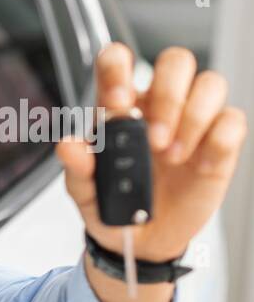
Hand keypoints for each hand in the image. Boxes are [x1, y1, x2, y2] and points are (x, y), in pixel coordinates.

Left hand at [55, 43, 246, 261]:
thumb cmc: (113, 206)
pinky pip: (232, 119)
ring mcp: (193, 121)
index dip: (119, 68)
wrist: (142, 241)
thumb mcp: (86, 193)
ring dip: (192, 117)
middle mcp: (158, 106)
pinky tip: (198, 166)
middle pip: (176, 61)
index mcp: (120, 108)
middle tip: (153, 139)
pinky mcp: (219, 142)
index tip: (118, 101)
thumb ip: (76, 168)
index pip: (119, 62)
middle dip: (167, 95)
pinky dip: (217, 141)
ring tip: (173, 156)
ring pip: (210, 83)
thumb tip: (68, 144)